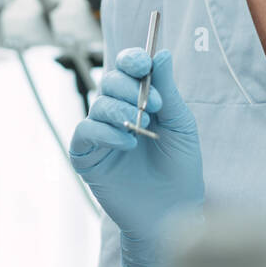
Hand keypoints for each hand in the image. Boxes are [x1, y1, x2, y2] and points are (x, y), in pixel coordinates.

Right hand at [70, 47, 203, 266]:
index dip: (132, 59)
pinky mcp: (87, 155)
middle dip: (129, 86)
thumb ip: (168, 91)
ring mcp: (101, 133)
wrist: (173, 213)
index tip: (143, 63)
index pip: (127, 68)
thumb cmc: (180, 169)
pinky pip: (85, 131)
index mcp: (140, 100)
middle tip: (153, 105)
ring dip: (120, 110)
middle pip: (110, 80)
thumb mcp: (180, 126)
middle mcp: (117, 112)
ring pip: (98, 103)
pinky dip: (105, 132)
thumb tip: (162, 53)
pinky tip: (127, 144)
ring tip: (140, 126)